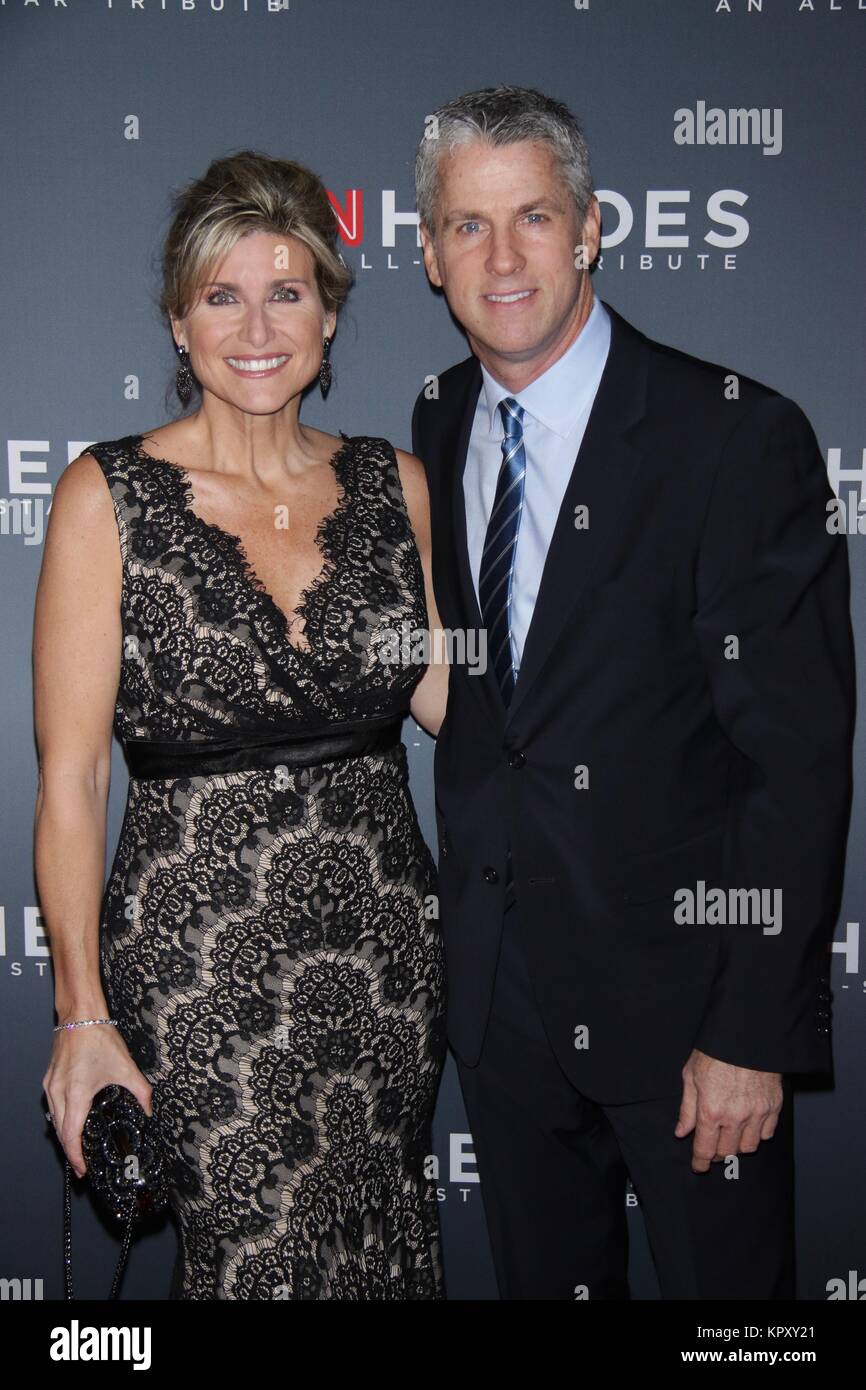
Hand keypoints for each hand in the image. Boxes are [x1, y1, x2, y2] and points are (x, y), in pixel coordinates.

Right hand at [43, 1024, 152, 1178]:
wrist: (81, 1015)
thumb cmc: (99, 1037)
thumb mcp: (126, 1068)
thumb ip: (141, 1092)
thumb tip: (148, 1110)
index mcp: (76, 1094)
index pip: (71, 1136)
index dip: (76, 1156)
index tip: (83, 1169)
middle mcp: (59, 1092)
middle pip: (60, 1132)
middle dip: (71, 1151)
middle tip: (83, 1164)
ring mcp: (51, 1085)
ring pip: (54, 1119)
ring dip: (65, 1135)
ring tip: (78, 1146)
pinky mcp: (49, 1078)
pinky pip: (53, 1106)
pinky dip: (61, 1118)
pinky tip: (72, 1119)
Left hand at [675, 1048, 782, 1173]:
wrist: (746, 1035)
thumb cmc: (716, 1051)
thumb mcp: (691, 1076)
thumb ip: (687, 1109)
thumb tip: (682, 1132)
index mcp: (711, 1111)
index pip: (705, 1149)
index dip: (700, 1163)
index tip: (699, 1167)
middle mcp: (735, 1117)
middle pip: (727, 1153)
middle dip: (717, 1154)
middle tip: (712, 1147)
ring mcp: (757, 1113)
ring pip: (748, 1147)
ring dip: (737, 1146)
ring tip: (730, 1135)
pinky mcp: (773, 1107)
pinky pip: (767, 1134)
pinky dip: (758, 1134)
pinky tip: (749, 1125)